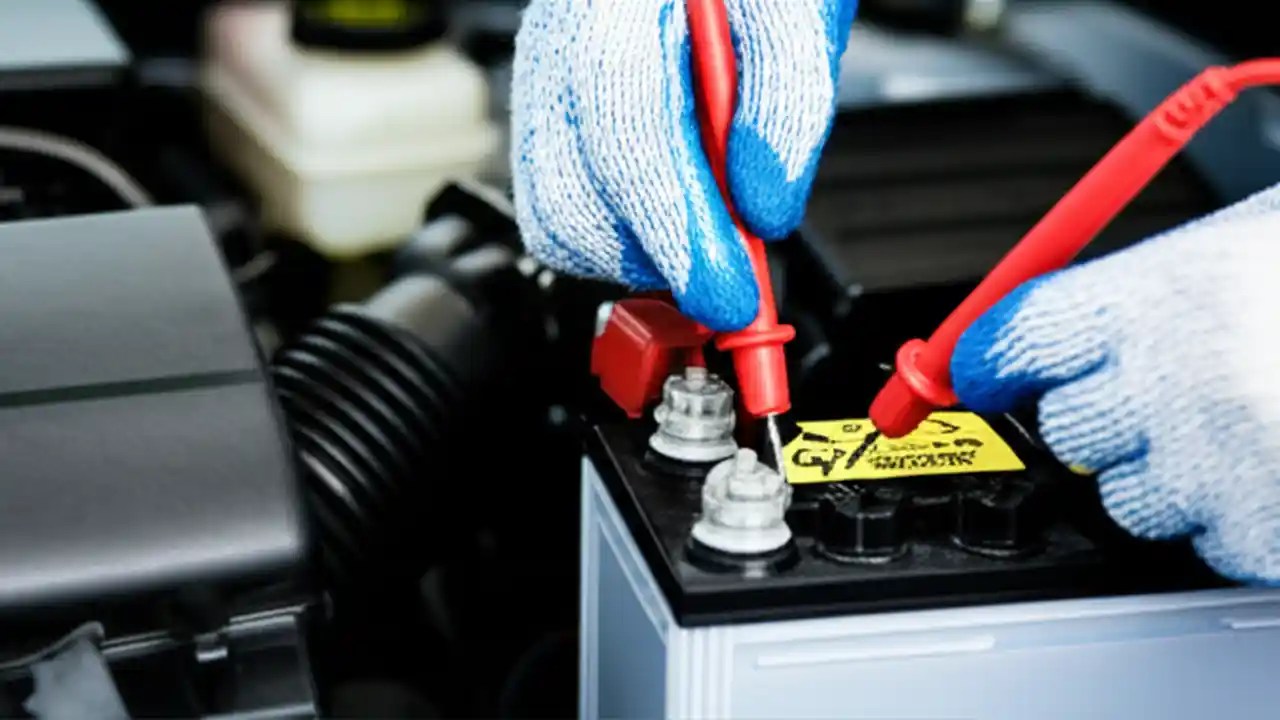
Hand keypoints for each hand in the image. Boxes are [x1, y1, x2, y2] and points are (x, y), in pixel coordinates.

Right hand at [510, 0, 857, 330]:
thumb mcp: (798, 6)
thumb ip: (786, 97)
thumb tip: (763, 211)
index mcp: (615, 3)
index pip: (626, 126)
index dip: (680, 225)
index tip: (728, 291)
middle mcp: (560, 37)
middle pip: (566, 192)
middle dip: (650, 256)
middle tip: (724, 274)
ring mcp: (543, 74)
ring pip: (555, 212)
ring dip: (635, 249)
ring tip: (706, 232)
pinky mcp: (548, 105)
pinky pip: (561, 197)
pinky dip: (620, 228)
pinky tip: (675, 205)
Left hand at [951, 185, 1279, 583]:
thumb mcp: (1251, 241)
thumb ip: (1149, 289)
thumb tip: (1051, 330)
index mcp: (1167, 292)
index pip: (1017, 339)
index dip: (992, 358)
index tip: (981, 370)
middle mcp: (1180, 383)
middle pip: (1065, 428)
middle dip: (1100, 414)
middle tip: (1166, 388)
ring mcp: (1224, 468)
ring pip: (1132, 497)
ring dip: (1172, 472)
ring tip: (1254, 424)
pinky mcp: (1267, 537)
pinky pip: (1208, 543)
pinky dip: (1238, 516)